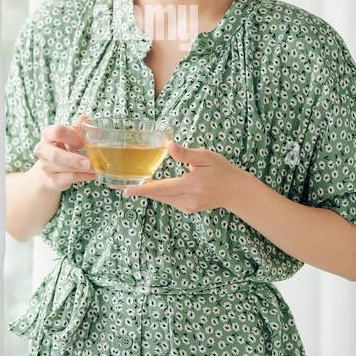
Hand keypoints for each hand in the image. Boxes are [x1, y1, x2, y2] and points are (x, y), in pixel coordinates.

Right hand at [30, 114, 97, 191]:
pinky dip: (82, 176)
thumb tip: (87, 119)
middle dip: (73, 160)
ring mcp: (45, 166)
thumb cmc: (62, 147)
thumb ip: (78, 128)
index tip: (81, 141)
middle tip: (89, 162)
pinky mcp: (51, 180)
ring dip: (82, 169)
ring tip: (97, 168)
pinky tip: (92, 175)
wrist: (50, 170)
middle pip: (55, 155)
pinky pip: (68, 179)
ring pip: (64, 169)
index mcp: (47, 134)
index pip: (56, 132)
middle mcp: (42, 150)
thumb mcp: (69, 136)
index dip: (70, 136)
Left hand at [119, 140, 246, 213]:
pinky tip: (156, 186)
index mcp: (191, 185)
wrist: (235, 191)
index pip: (161, 188)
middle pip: (158, 195)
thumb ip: (185, 154)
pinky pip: (170, 201)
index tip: (126, 191)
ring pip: (163, 199)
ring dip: (150, 191)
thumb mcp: (205, 157)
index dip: (142, 189)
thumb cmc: (221, 170)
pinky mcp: (188, 209)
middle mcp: (188, 199)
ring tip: (134, 184)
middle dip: (140, 189)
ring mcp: (188, 206)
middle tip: (120, 185)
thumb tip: (168, 145)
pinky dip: (161, 194)